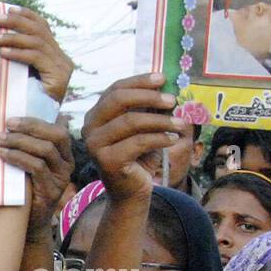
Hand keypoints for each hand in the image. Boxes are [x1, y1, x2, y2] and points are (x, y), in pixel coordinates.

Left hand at [0, 8, 73, 103]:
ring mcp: (63, 68)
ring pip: (36, 42)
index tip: (7, 9)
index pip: (42, 26)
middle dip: (15, 22)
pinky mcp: (59, 78)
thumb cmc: (26, 102)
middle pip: (39, 30)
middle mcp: (63, 59)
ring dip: (12, 37)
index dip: (25, 15)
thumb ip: (19, 57)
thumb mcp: (22, 75)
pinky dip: (18, 53)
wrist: (41, 131)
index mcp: (56, 55)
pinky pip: (36, 57)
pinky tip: (3, 53)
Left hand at [0, 117, 72, 242]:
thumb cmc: (23, 188)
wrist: (25, 222)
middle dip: (30, 128)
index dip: (36, 122)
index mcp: (64, 154)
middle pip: (56, 136)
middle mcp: (67, 165)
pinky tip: (4, 155)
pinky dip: (19, 158)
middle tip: (5, 127)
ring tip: (0, 140)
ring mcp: (61, 179)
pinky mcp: (51, 192)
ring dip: (20, 142)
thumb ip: (28, 145)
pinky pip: (37, 168)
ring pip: (46, 150)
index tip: (11, 120)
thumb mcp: (27, 163)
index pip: (59, 130)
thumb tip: (11, 121)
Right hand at [81, 73, 177, 204]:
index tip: (163, 78)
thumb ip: (149, 108)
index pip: (116, 89)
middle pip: (118, 100)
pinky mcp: (107, 161)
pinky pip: (137, 142)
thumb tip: (167, 87)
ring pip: (130, 121)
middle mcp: (89, 127)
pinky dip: (159, 138)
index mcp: (96, 114)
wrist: (132, 191)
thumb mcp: (144, 128)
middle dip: (149, 97)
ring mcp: (95, 144)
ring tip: (180, 123)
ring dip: (160, 120)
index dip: (139, 81)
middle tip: (172, 100)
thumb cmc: (139, 157)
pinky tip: (174, 139)